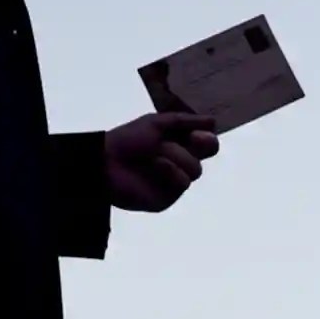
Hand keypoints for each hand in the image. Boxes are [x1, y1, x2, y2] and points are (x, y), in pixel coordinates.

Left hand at [105, 113, 219, 211]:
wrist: (106, 162)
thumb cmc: (127, 139)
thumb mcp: (156, 123)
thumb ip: (185, 120)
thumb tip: (214, 122)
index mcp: (178, 145)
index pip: (207, 144)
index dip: (208, 139)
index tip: (199, 134)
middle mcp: (179, 163)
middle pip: (207, 156)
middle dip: (193, 145)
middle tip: (182, 141)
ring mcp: (174, 182)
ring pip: (195, 170)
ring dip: (176, 157)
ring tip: (154, 155)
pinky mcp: (166, 198)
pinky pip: (182, 184)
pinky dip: (170, 171)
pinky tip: (155, 166)